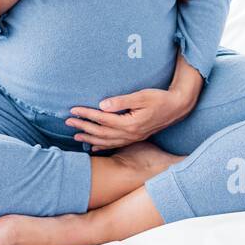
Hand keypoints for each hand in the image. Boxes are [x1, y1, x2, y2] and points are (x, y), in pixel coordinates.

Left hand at [66, 88, 192, 149]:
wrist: (177, 108)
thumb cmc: (159, 98)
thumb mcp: (141, 96)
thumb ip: (121, 101)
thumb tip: (102, 105)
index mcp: (130, 123)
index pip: (102, 119)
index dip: (86, 114)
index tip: (73, 110)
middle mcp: (130, 134)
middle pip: (101, 132)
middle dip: (83, 127)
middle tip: (67, 122)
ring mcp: (132, 138)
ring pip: (106, 141)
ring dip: (89, 138)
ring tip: (75, 136)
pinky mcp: (135, 138)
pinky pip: (115, 145)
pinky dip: (102, 147)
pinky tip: (93, 147)